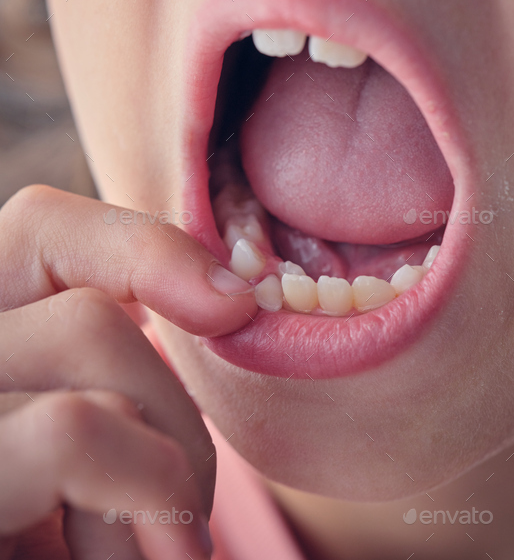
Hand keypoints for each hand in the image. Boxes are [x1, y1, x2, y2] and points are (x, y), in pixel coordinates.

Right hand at [0, 185, 257, 558]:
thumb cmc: (60, 541)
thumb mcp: (85, 466)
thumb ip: (116, 383)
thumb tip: (227, 300)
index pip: (37, 231)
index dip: (138, 248)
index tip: (232, 304)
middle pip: (91, 311)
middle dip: (175, 408)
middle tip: (185, 511)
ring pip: (92, 343)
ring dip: (162, 457)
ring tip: (152, 550)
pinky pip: (74, 429)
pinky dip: (145, 487)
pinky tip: (146, 558)